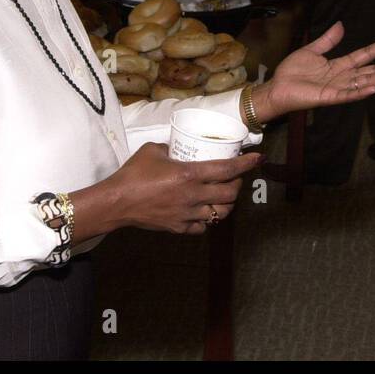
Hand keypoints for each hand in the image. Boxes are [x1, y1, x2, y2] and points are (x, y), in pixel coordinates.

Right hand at [103, 142, 260, 235]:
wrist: (117, 202)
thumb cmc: (133, 173)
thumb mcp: (153, 150)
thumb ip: (171, 147)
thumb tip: (178, 146)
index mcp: (189, 174)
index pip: (227, 169)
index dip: (245, 163)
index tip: (257, 158)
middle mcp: (193, 196)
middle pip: (230, 193)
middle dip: (238, 185)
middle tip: (236, 177)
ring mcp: (188, 214)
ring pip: (220, 213)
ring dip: (227, 204)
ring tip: (224, 196)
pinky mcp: (179, 228)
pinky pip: (203, 227)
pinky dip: (208, 220)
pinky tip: (204, 212)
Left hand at [251, 22, 374, 122]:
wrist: (277, 87)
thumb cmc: (292, 72)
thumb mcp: (311, 50)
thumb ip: (328, 40)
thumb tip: (341, 24)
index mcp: (340, 65)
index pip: (367, 54)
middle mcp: (344, 77)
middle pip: (373, 70)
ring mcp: (338, 88)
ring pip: (367, 81)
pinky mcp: (329, 97)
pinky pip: (349, 95)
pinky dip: (362, 92)